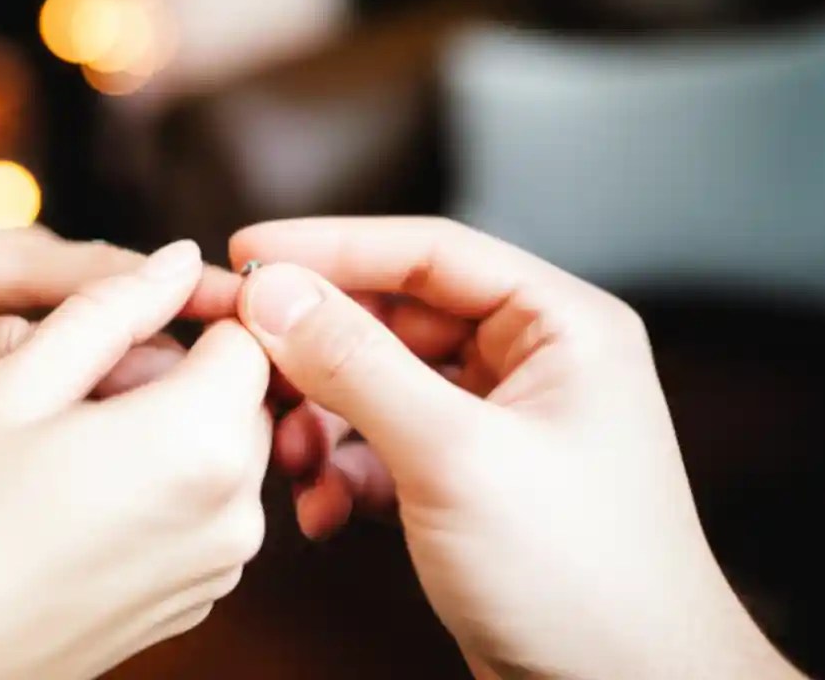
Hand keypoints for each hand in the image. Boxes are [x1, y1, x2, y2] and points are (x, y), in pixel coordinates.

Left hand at [0, 225, 239, 391]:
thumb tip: (48, 355)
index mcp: (12, 262)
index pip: (116, 273)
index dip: (185, 292)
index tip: (251, 314)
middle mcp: (39, 265)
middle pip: (136, 297)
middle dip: (198, 331)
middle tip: (266, 380)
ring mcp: (39, 287)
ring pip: (121, 322)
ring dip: (168, 356)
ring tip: (231, 407)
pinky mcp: (35, 309)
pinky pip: (97, 338)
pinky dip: (130, 366)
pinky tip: (154, 413)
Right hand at [0, 241, 270, 679]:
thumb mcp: (10, 385)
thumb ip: (110, 310)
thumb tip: (179, 261)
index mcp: (200, 445)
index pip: (249, 338)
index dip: (189, 316)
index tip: (121, 331)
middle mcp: (234, 514)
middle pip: (243, 397)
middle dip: (179, 373)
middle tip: (76, 391)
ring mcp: (217, 569)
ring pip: (223, 451)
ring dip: (167, 428)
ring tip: (67, 449)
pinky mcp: (192, 602)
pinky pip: (203, 509)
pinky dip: (162, 484)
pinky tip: (78, 500)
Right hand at [230, 218, 801, 678]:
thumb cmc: (579, 578)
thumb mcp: (454, 457)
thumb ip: (357, 365)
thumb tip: (275, 295)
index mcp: (561, 328)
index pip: (430, 252)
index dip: (333, 247)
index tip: (249, 254)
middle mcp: (533, 364)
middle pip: (396, 319)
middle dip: (318, 352)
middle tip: (245, 364)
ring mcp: (499, 426)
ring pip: (381, 388)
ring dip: (324, 423)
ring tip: (291, 463)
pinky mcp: (469, 482)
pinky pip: (385, 449)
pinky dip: (345, 475)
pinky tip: (324, 514)